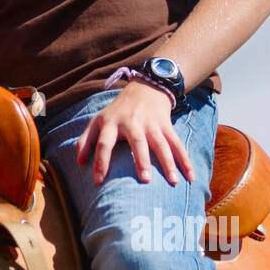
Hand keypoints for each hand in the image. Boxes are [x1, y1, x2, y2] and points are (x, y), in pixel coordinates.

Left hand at [76, 81, 195, 185]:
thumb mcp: (98, 120)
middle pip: (137, 142)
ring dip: (168, 162)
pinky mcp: (166, 126)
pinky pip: (177, 144)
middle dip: (141, 160)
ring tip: (173, 182)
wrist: (145, 88)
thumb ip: (85, 141)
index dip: (100, 161)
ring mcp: (151, 124)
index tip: (98, 181)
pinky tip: (190, 177)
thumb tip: (79, 163)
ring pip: (161, 144)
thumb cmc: (117, 111)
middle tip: (145, 180)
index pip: (103, 143)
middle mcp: (132, 122)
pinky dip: (185, 160)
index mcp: (111, 122)